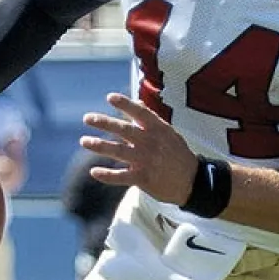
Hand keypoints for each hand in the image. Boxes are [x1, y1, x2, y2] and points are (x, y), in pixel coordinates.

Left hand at [81, 91, 198, 202]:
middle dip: (105, 123)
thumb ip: (152, 121)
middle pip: (125, 130)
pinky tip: (94, 171)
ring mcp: (147, 161)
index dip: (125, 104)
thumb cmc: (178, 155)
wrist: (194, 181)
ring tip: (84, 141)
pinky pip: (121, 176)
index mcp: (158, 130)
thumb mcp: (169, 134)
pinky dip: (107, 175)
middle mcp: (151, 143)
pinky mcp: (143, 179)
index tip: (109, 97)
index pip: (140, 113)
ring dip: (100, 146)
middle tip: (87, 118)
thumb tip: (137, 104)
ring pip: (119, 151)